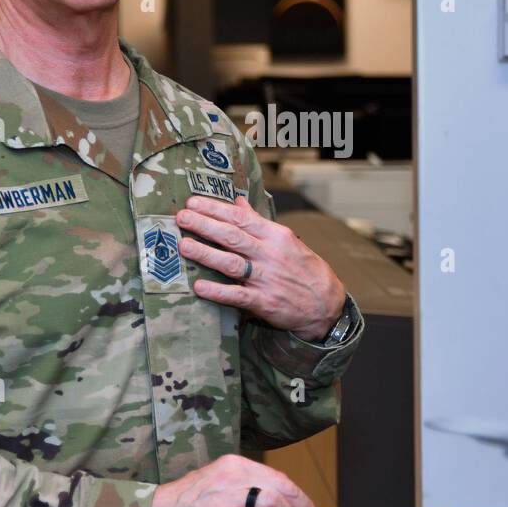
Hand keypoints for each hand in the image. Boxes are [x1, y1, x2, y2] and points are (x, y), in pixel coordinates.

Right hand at [142, 453, 319, 506]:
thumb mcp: (216, 480)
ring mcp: (225, 498)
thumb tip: (276, 498)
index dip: (298, 495)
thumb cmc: (185, 501)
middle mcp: (231, 477)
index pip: (278, 477)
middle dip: (302, 506)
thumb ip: (243, 483)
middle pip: (281, 488)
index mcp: (233, 465)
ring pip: (273, 502)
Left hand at [176, 194, 345, 340]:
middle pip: (232, 236)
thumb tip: (238, 203)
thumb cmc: (303, 268)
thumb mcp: (286, 240)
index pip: (240, 218)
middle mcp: (270, 254)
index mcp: (275, 235)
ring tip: (184, 245)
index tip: (193, 203)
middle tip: (181, 217)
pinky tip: (199, 287)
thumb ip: (259, 222)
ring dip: (206, 254)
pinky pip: (237, 296)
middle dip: (205, 225)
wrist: (326, 303)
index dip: (215, 209)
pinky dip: (218, 292)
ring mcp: (266, 278)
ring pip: (232, 263)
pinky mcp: (264, 302)